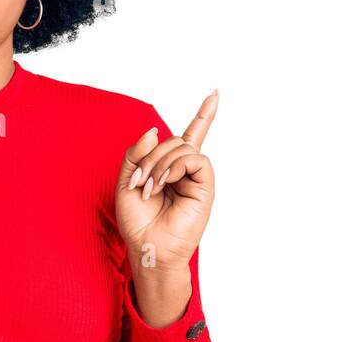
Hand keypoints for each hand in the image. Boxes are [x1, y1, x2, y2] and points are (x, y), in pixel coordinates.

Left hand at [116, 90, 218, 273]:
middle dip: (150, 157)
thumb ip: (136, 154)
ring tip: (148, 189)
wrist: (147, 247)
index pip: (189, 137)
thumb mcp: (126, 181)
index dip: (203, 116)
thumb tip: (154, 130)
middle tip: (138, 183)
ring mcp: (197, 179)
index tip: (215, 94)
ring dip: (158, 164)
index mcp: (169, 168)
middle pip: (173, 141)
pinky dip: (173, 167)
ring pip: (183, 147)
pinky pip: (195, 159)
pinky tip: (162, 185)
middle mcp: (186, 171)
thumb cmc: (137, 221)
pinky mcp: (205, 187)